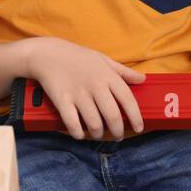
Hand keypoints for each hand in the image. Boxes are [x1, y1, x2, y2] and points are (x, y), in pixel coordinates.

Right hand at [26, 39, 145, 139]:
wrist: (47, 54)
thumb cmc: (78, 57)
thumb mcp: (103, 59)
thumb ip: (123, 71)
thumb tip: (143, 79)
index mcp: (107, 75)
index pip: (127, 99)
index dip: (136, 117)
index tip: (138, 129)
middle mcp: (95, 86)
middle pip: (112, 116)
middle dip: (118, 131)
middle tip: (118, 136)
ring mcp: (78, 94)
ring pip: (94, 124)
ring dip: (98, 134)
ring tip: (99, 134)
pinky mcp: (62, 101)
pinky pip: (73, 124)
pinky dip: (78, 134)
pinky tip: (80, 134)